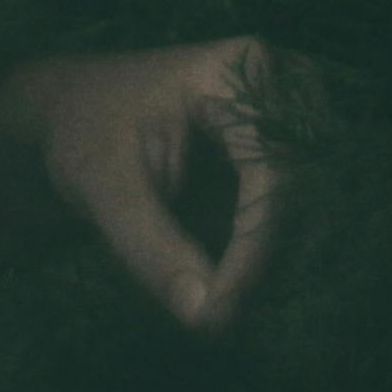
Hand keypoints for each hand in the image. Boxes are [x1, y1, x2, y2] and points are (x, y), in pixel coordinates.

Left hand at [0, 38, 282, 334]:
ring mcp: (297, 114)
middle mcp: (284, 84)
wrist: (75, 109)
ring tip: (218, 302)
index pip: (273, 177)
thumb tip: (209, 319)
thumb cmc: (85, 133)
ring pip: (316, 210)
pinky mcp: (294, 148)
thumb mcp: (106, 188)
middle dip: (270, 263)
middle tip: (217, 316)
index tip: (220, 311)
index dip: (255, 250)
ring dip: (275, 265)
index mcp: (238, 72)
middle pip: (308, 194)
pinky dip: (272, 255)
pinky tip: (232, 281)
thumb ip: (154, 250)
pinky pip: (305, 213)